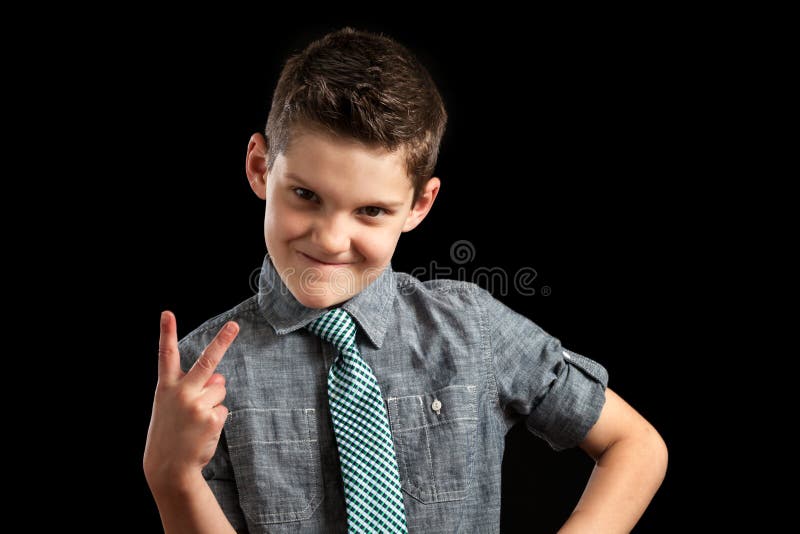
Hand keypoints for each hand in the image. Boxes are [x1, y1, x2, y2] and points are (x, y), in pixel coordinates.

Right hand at [143, 311, 238, 490]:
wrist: (168, 466)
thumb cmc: (170, 431)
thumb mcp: (173, 405)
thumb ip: (193, 386)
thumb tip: (219, 377)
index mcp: (166, 387)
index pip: (166, 355)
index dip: (166, 332)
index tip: (167, 313)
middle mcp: (181, 392)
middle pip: (207, 362)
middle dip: (222, 340)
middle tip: (235, 324)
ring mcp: (197, 405)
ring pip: (219, 389)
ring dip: (213, 400)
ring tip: (195, 419)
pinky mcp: (212, 418)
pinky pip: (223, 408)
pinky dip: (216, 417)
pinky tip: (202, 430)